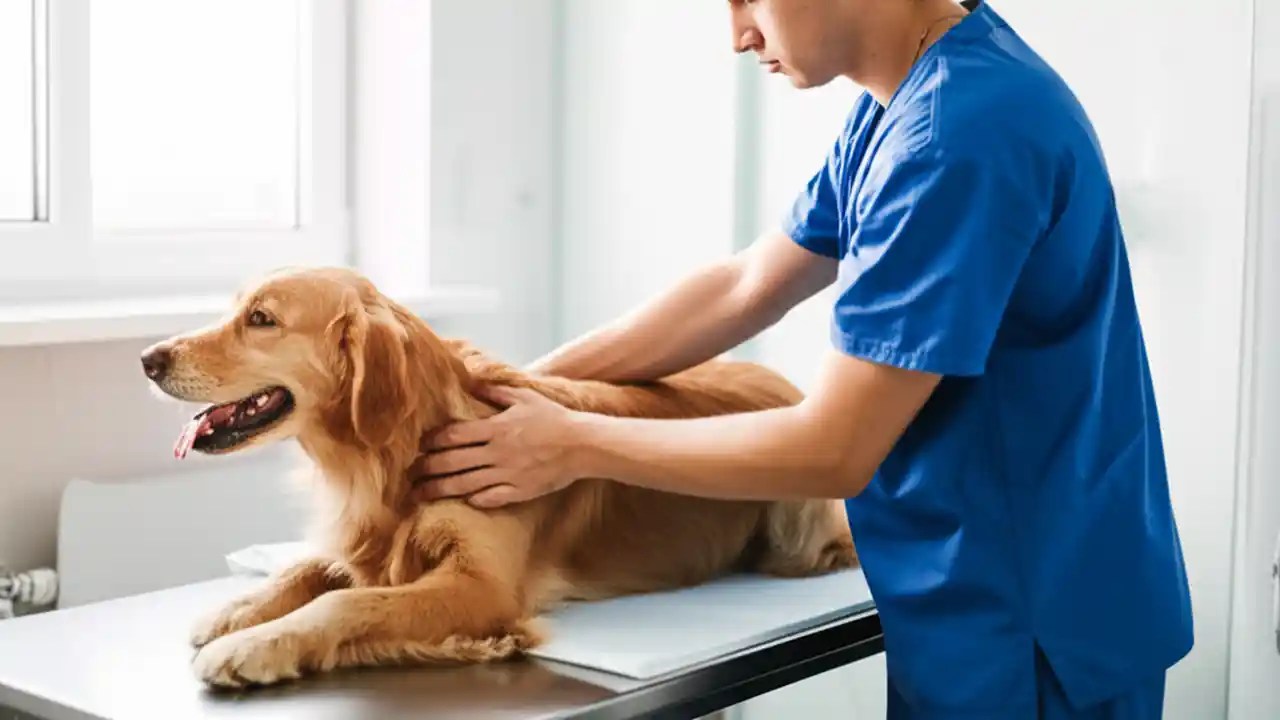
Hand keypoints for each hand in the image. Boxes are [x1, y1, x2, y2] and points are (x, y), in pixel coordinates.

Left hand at [413, 385, 587, 507]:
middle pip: (453, 462)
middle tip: (408, 474)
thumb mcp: (526, 397)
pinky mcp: (519, 490)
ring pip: (465, 483)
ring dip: (439, 489)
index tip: (419, 446)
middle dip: (427, 468)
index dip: (433, 441)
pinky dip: (474, 499)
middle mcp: (497, 453)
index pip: (455, 436)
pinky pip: (491, 497)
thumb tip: (474, 380)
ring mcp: (507, 474)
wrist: (582, 445)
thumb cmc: (554, 418)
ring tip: (419, 494)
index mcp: (496, 428)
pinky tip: (461, 500)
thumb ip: (498, 390)